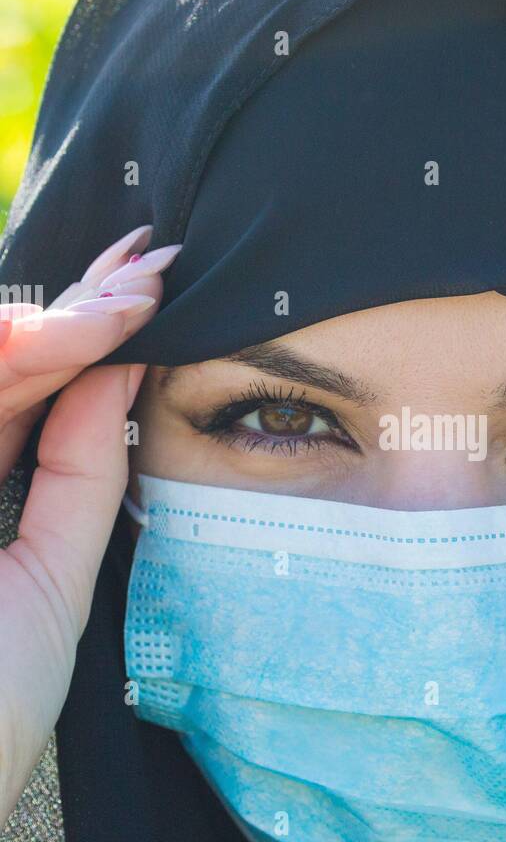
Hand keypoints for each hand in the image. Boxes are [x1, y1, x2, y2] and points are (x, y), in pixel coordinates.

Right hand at [0, 225, 178, 828]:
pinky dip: (6, 363)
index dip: (88, 331)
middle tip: (154, 263)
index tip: (155, 288)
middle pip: (2, 363)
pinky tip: (51, 338)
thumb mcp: (52, 577)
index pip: (29, 388)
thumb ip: (79, 473)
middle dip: (78, 306)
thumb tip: (125, 370)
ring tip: (128, 299)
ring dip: (45, 329)